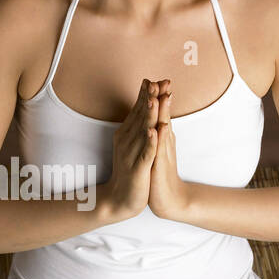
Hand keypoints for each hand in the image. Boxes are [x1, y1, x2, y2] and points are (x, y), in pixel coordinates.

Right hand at [101, 78, 158, 221]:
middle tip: (156, 82)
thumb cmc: (130, 170)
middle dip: (149, 98)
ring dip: (149, 115)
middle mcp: (126, 141)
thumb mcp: (132, 144)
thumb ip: (137, 125)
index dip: (145, 95)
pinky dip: (150, 141)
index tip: (153, 79)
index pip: (137, 110)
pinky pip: (145, 153)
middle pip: (140, 116)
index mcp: (126, 134)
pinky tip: (154, 131)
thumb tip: (143, 106)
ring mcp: (131, 154)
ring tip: (154, 99)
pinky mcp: (138, 168)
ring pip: (143, 131)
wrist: (121, 198)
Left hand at [148, 83, 191, 220]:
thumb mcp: (158, 149)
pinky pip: (158, 151)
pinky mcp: (159, 166)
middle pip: (164, 117)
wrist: (168, 199)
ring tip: (162, 97)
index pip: (160, 114)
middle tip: (163, 81)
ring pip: (163, 131)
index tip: (155, 79)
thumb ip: (159, 133)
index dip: (158, 97)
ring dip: (163, 114)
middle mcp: (164, 143)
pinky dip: (158, 139)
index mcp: (162, 138)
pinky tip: (158, 128)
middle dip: (163, 99)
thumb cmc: (160, 174)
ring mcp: (163, 154)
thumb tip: (159, 118)